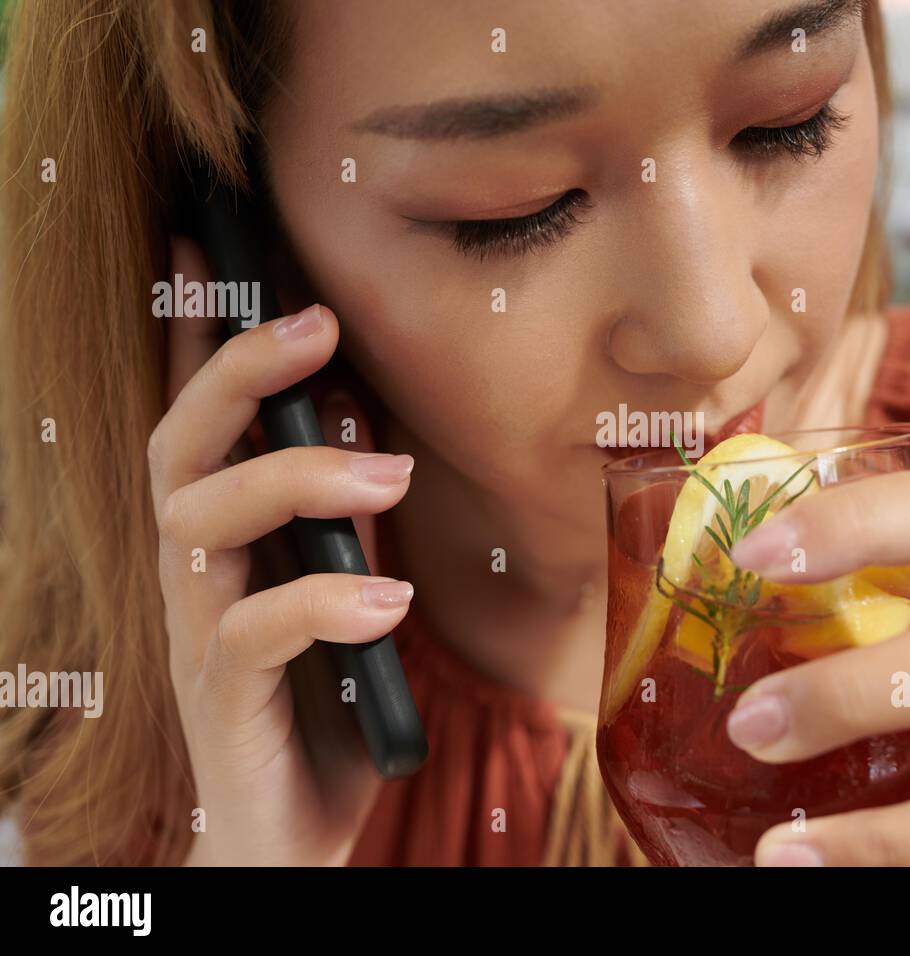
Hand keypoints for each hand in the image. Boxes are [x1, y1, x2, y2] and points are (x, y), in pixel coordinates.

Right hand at [151, 237, 410, 864]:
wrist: (292, 830)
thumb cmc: (321, 699)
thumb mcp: (342, 592)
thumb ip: (341, 522)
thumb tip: (366, 429)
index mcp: (222, 541)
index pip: (196, 421)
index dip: (196, 337)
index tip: (212, 252)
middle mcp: (194, 575)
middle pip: (179, 448)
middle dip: (239, 374)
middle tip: (318, 324)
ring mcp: (199, 636)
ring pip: (203, 524)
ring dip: (300, 481)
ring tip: (390, 476)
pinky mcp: (225, 701)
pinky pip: (256, 633)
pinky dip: (324, 604)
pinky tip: (387, 604)